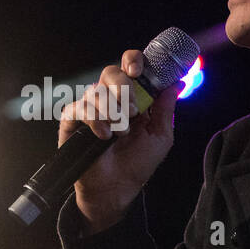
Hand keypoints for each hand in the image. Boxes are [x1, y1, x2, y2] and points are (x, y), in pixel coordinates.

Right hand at [57, 49, 183, 232]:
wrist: (117, 187)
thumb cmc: (138, 163)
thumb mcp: (161, 136)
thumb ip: (165, 109)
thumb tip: (177, 83)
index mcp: (132, 98)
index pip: (129, 66)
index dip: (132, 61)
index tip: (138, 72)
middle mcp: (110, 98)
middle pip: (111, 72)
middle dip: (124, 89)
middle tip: (132, 111)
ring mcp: (90, 108)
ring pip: (96, 90)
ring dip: (112, 111)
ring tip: (121, 133)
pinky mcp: (72, 120)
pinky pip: (79, 107)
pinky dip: (94, 120)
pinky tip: (104, 136)